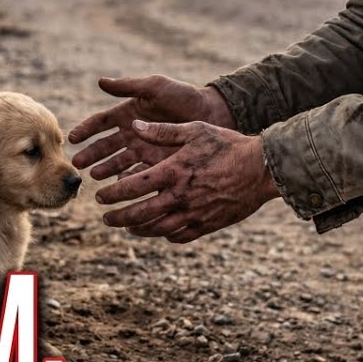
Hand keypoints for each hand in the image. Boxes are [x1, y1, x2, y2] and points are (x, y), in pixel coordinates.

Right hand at [68, 75, 234, 179]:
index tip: (72, 138)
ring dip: (105, 170)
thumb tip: (100, 81)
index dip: (85, 130)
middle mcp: (132, 133)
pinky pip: (138, 174)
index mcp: (128, 114)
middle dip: (91, 155)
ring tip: (95, 177)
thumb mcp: (156, 87)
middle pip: (105, 146)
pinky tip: (120, 186)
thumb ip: (129, 86)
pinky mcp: (157, 164)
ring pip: (118, 163)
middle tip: (79, 164)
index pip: (100, 123)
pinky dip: (128, 181)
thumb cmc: (184, 96)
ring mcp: (144, 150)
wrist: (214, 114)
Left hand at [95, 120, 278, 242]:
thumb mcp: (195, 131)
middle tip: (106, 217)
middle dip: (118, 218)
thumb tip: (135, 126)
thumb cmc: (228, 145)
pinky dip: (164, 235)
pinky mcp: (207, 225)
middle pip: (139, 214)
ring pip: (157, 229)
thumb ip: (162, 131)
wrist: (261, 168)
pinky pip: (179, 236)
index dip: (113, 194)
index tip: (101, 196)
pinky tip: (157, 230)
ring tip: (127, 227)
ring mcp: (194, 213)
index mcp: (174, 171)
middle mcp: (180, 196)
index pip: (133, 187)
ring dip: (137, 230)